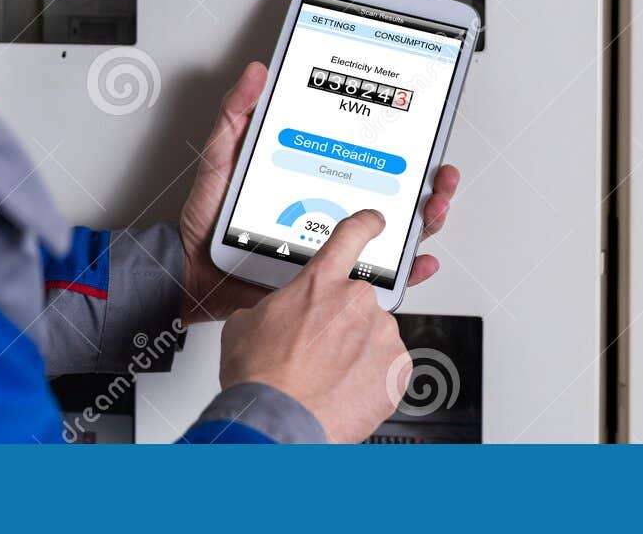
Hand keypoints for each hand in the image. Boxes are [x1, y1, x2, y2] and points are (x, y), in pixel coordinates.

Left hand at [177, 61, 460, 323]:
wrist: (193, 270)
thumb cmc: (208, 216)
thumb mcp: (223, 155)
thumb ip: (238, 113)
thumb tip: (257, 72)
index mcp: (315, 172)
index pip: (368, 154)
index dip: (402, 143)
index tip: (422, 130)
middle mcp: (332, 205)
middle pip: (395, 191)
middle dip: (430, 182)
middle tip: (440, 176)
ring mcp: (334, 241)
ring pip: (395, 231)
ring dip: (426, 220)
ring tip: (434, 209)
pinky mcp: (330, 276)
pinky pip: (377, 275)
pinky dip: (405, 271)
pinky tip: (418, 261)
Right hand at [218, 210, 407, 442]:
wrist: (278, 422)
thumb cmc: (261, 377)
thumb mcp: (244, 324)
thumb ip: (272, 307)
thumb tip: (273, 316)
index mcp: (320, 282)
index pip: (351, 235)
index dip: (366, 224)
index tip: (375, 221)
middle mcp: (357, 300)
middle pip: (358, 302)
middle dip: (342, 324)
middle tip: (318, 352)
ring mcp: (382, 334)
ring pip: (374, 336)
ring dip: (357, 353)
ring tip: (327, 378)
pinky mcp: (398, 368)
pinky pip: (389, 367)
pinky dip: (372, 379)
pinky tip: (345, 392)